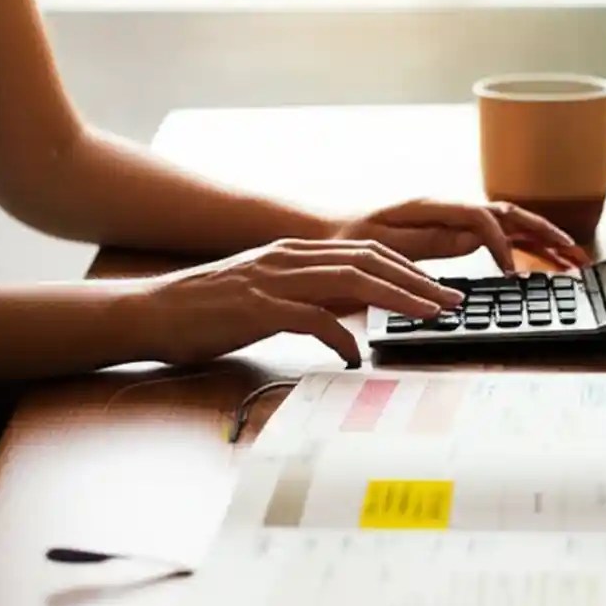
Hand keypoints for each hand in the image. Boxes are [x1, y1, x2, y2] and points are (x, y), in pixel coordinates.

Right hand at [134, 238, 464, 366]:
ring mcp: (274, 280)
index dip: (409, 269)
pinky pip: (311, 318)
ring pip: (351, 281)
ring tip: (427, 317)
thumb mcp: (271, 294)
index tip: (441, 288)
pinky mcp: (257, 308)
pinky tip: (355, 353)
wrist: (152, 312)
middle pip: (370, 261)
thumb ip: (312, 296)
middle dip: (418, 281)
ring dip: (396, 299)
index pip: (367, 253)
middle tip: (453, 301)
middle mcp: (291, 257)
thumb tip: (355, 311)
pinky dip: (340, 334)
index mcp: (297, 252)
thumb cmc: (211, 310)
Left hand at [329, 199, 588, 272]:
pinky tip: (547, 261)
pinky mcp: (457, 232)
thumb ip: (425, 243)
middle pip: (510, 215)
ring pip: (513, 225)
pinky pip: (501, 235)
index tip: (512, 275)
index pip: (482, 218)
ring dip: (546, 240)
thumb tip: (469, 244)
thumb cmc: (348, 238)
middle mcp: (451, 208)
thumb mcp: (380, 245)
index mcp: (432, 206)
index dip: (501, 244)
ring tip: (576, 259)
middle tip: (575, 256)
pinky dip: (528, 247)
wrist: (329, 230)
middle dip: (546, 235)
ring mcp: (457, 219)